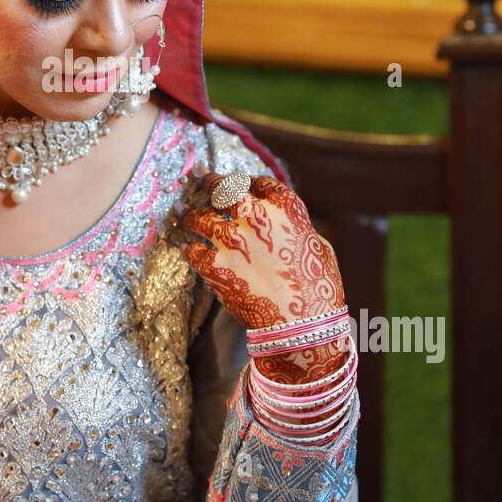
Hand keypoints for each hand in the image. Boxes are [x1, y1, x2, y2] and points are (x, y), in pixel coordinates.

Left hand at [180, 173, 349, 384]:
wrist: (301, 324)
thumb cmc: (319, 289)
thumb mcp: (319, 248)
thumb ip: (297, 230)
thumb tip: (287, 228)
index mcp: (285, 208)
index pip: (261, 184)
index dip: (247, 181)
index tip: (239, 182)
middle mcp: (255, 216)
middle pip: (224, 188)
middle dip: (210, 181)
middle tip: (201, 177)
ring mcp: (231, 240)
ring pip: (200, 217)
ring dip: (189, 213)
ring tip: (181, 211)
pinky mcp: (214, 266)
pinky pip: (193, 250)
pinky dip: (188, 248)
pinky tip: (184, 246)